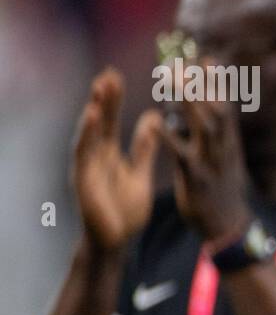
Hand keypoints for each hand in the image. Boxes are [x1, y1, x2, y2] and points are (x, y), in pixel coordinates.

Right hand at [71, 67, 162, 251]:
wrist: (115, 243)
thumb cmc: (124, 210)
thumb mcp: (139, 172)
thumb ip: (144, 146)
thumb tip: (153, 116)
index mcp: (108, 153)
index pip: (111, 120)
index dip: (114, 98)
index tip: (118, 74)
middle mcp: (95, 156)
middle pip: (100, 121)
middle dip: (104, 97)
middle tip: (109, 71)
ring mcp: (87, 167)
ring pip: (90, 133)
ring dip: (94, 108)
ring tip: (100, 85)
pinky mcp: (83, 180)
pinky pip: (84, 153)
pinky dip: (87, 134)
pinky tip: (92, 116)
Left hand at [158, 60, 252, 243]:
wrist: (226, 224)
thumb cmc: (219, 188)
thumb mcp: (224, 156)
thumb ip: (216, 132)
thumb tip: (209, 107)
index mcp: (229, 141)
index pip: (226, 104)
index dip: (218, 81)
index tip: (206, 58)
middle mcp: (223, 147)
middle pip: (215, 108)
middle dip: (202, 84)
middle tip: (184, 62)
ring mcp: (212, 162)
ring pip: (203, 126)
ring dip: (189, 102)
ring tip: (173, 81)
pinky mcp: (197, 178)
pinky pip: (182, 155)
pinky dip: (170, 138)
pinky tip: (154, 124)